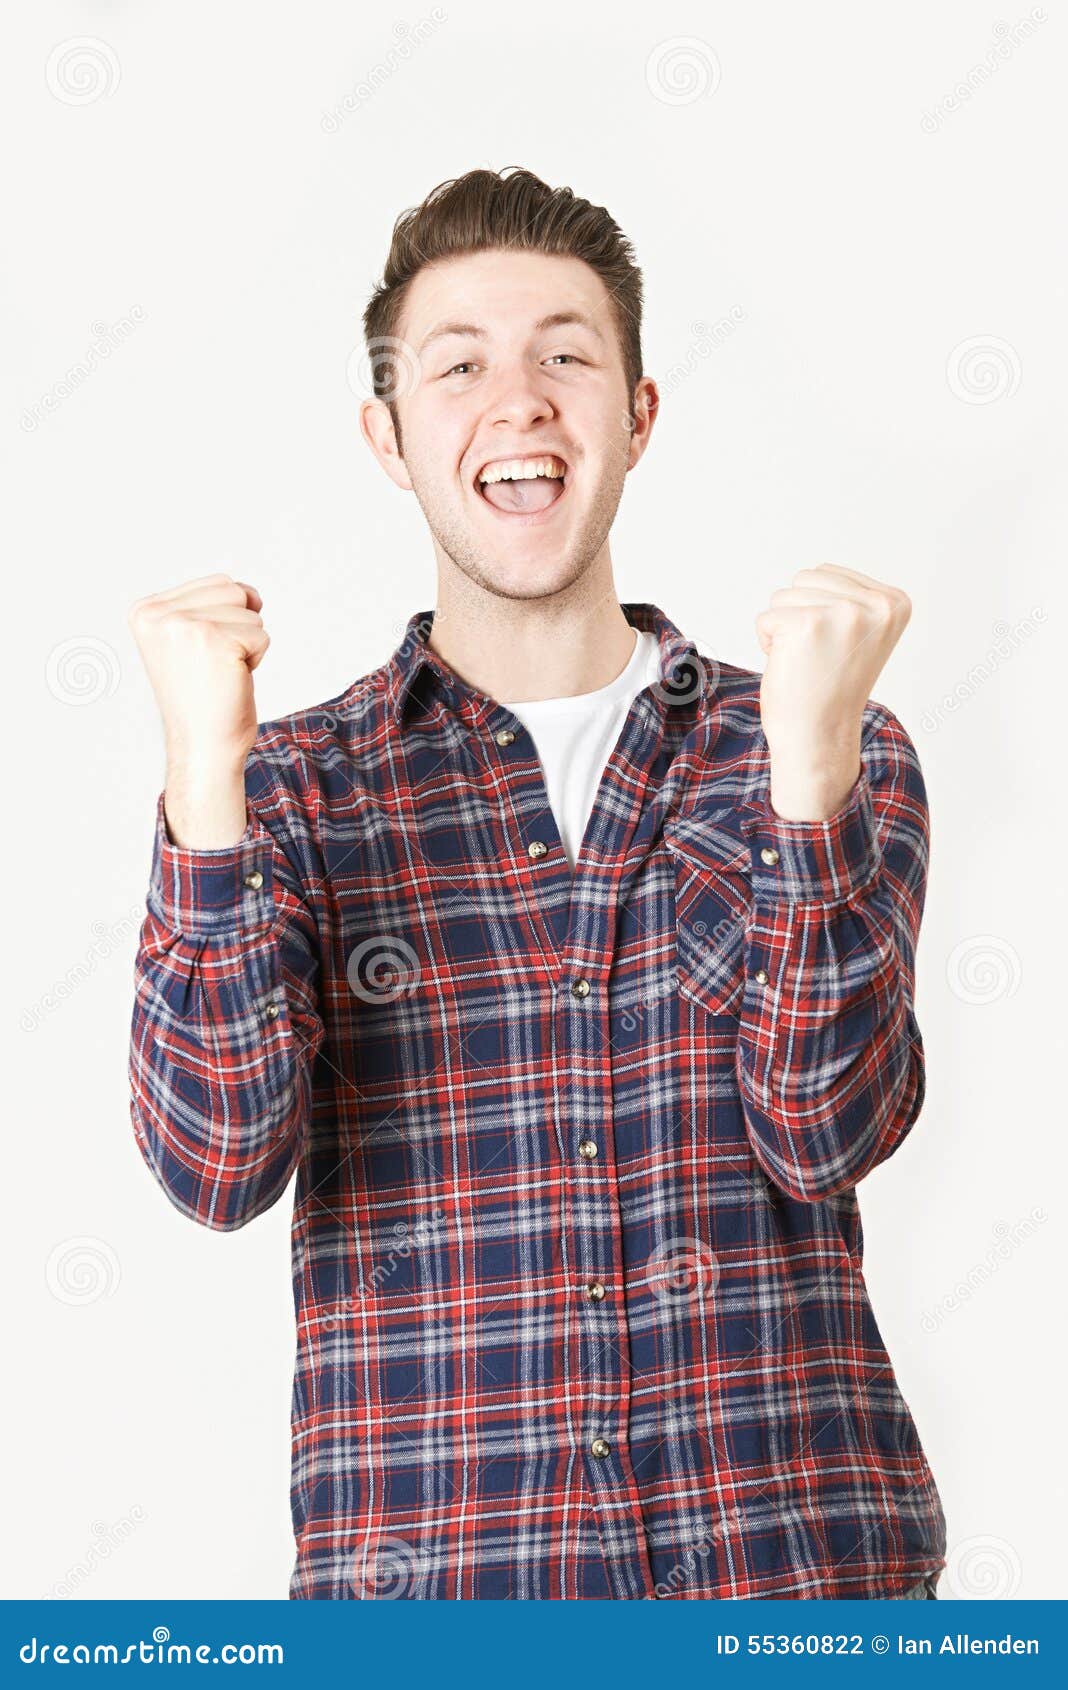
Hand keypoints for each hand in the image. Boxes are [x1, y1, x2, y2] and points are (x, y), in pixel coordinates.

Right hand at [128, 572, 268, 772]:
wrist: (202, 746)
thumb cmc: (202, 699)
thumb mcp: (189, 641)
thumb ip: (208, 606)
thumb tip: (251, 594)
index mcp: (145, 611)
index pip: (216, 583)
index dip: (224, 621)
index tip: (200, 657)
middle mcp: (159, 615)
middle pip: (234, 590)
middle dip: (238, 628)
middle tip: (213, 666)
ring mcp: (184, 625)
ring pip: (250, 612)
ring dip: (247, 645)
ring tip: (220, 673)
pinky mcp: (215, 640)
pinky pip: (261, 636)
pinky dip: (256, 661)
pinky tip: (230, 681)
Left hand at [754, 564, 911, 819]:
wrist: (820, 735)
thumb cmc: (831, 688)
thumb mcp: (861, 633)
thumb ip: (851, 599)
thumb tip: (818, 571)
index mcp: (895, 603)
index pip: (829, 573)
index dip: (818, 610)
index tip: (836, 647)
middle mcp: (877, 605)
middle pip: (805, 578)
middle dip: (798, 616)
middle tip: (818, 656)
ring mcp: (844, 613)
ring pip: (783, 595)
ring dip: (783, 629)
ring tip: (806, 661)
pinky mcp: (808, 624)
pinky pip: (765, 618)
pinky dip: (767, 643)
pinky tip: (792, 666)